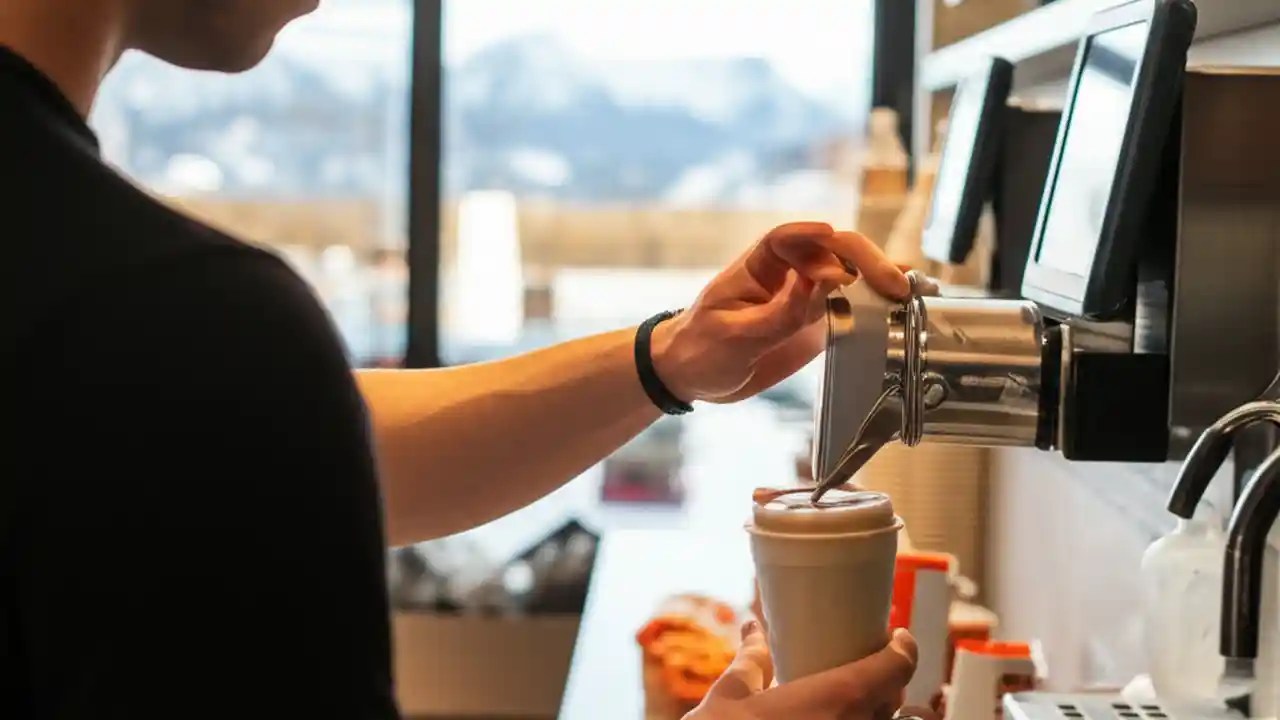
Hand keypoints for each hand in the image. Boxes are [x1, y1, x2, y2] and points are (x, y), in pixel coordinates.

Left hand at [652, 222, 909, 403]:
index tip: (834, 240)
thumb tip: (823, 282)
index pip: (788, 239)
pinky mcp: (817, 321)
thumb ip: (782, 312)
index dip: (813, 235)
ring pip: (849, 274)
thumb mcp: (737, 336)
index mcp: (757, 266)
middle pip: (831, 250)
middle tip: (891, 282)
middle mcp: (787, 274)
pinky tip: (906, 303)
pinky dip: (878, 302)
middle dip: (863, 260)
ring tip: (912, 288)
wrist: (692, 377)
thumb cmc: (701, 349)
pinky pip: (851, 305)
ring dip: (879, 276)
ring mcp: (805, 296)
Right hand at [686, 622, 919, 719]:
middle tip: (869, 670)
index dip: (903, 648)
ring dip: (881, 716)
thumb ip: (750, 661)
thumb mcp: (730, 697)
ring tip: (861, 707)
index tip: (897, 638)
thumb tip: (753, 630)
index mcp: (837, 699)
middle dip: (888, 683)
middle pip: (896, 702)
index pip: (896, 667)